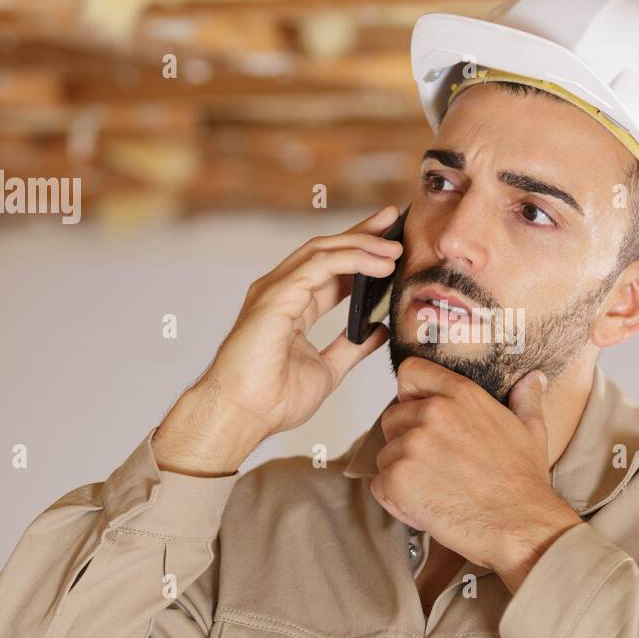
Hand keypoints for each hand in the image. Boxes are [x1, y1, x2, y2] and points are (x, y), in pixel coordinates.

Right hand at [154, 204, 402, 474]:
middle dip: (362, 233)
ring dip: (361, 244)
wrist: (244, 416)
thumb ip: (352, 348)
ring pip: (322, 250)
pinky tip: (378, 264)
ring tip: (395, 248)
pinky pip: (318, 266)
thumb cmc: (273, 399)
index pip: (331, 268)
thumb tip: (379, 330)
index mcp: (293, 306)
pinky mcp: (275, 297)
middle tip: (395, 221)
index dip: (361, 251)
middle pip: (326, 249)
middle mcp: (282, 291)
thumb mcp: (328, 370)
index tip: (391, 242)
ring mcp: (276, 291)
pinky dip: (351, 260)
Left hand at [369, 357, 581, 588]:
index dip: (411, 394)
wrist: (520, 525)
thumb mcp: (532, 431)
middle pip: (393, 418)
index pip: (411, 372)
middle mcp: (432, 412)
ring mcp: (411, 445)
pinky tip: (427, 509)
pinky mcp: (397, 478)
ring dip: (403, 475)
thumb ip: (525, 400)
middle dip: (406, 442)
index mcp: (461, 394)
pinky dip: (397, 501)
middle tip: (436, 468)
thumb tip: (534, 380)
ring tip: (437, 491)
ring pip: (386, 454)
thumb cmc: (524, 484)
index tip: (420, 413)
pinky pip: (380, 486)